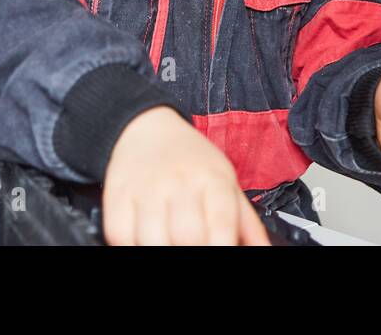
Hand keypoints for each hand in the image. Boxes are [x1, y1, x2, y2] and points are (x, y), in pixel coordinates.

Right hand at [102, 106, 270, 245]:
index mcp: (213, 179)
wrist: (146, 127)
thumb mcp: (226, 182)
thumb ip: (246, 222)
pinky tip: (144, 241)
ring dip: (161, 249)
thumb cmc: (192, 161)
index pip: (222, 224)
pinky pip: (120, 235)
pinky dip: (131, 245)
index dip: (221, 248)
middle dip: (193, 252)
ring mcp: (146, 188)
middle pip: (188, 237)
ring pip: (153, 240)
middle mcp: (180, 181)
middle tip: (194, 249)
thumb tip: (264, 250)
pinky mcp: (117, 195)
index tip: (219, 253)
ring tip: (170, 244)